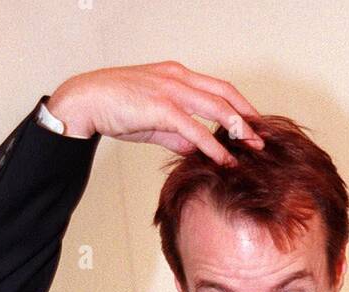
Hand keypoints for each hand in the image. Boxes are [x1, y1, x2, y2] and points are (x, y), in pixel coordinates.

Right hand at [46, 60, 264, 164]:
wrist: (86, 101)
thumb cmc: (115, 108)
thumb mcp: (153, 122)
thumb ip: (176, 134)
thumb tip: (195, 149)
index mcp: (177, 75)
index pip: (218, 88)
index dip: (239, 106)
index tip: (252, 124)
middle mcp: (178, 77)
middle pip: (225, 94)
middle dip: (247, 117)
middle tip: (262, 138)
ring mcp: (171, 90)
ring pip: (216, 108)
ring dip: (238, 130)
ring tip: (252, 149)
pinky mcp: (162, 107)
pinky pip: (195, 128)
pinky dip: (213, 145)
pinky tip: (225, 159)